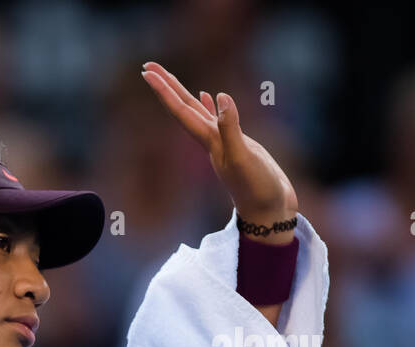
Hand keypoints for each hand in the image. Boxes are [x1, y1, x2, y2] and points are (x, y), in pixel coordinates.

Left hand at [141, 61, 297, 236]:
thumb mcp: (244, 158)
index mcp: (209, 141)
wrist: (269, 212)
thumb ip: (231, 129)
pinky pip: (218, 119)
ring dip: (182, 93)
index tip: (146, 72)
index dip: (164, 90)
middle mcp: (211, 140)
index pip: (181, 111)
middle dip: (166, 85)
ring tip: (169, 76)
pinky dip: (212, 106)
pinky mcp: (237, 143)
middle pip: (183, 107)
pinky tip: (211, 96)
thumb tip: (220, 96)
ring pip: (198, 111)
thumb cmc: (257, 189)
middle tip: (147, 65)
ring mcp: (223, 142)